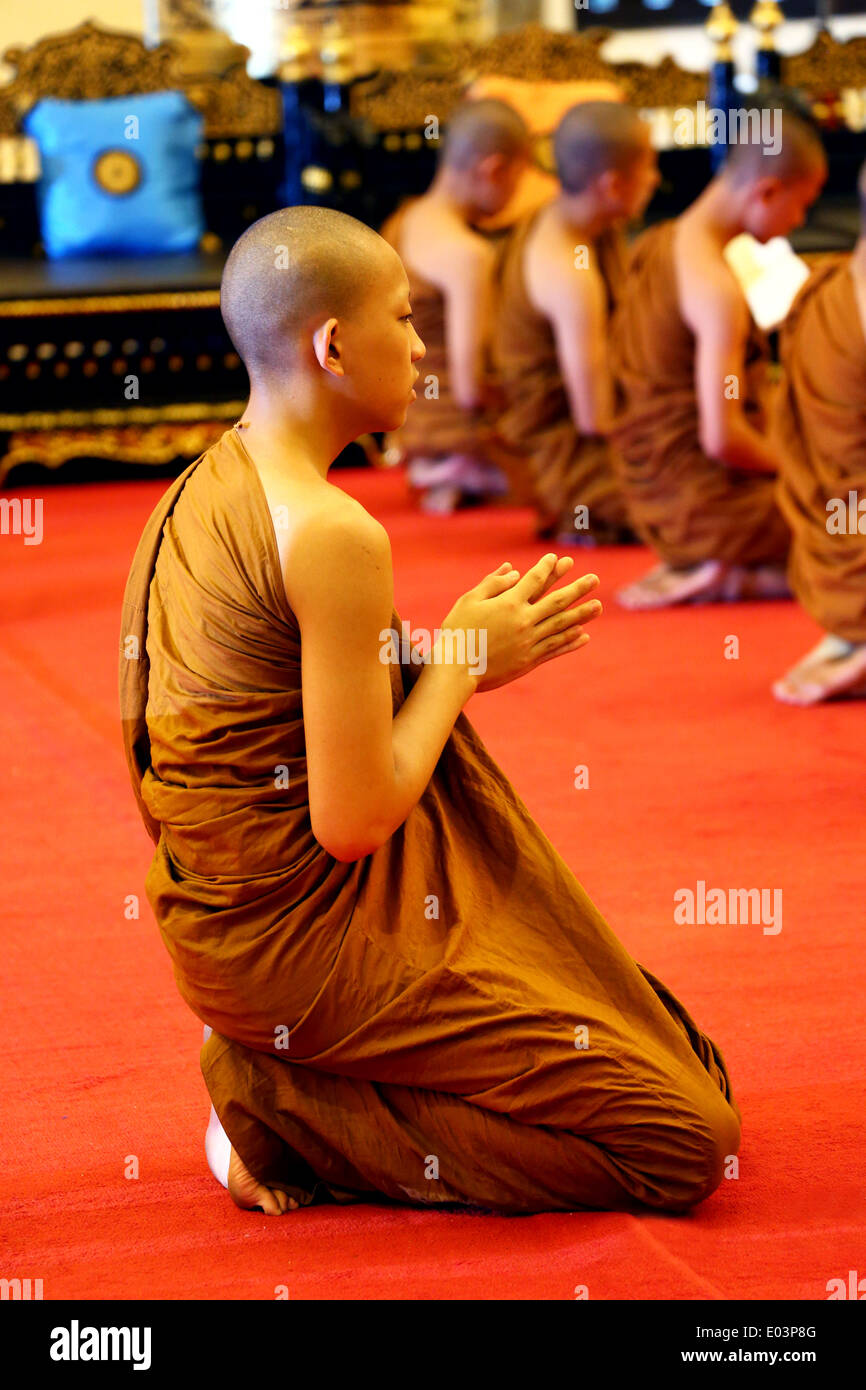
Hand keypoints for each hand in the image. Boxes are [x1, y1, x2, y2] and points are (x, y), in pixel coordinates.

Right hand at [439, 554, 601, 693]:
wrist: (456, 670)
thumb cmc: (458, 631)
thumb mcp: (469, 601)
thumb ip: (492, 584)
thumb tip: (513, 570)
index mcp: (508, 604)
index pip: (534, 580)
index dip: (548, 568)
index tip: (559, 559)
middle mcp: (524, 621)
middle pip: (557, 601)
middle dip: (577, 589)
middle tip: (595, 579)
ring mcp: (528, 642)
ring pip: (561, 626)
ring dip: (582, 615)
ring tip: (598, 606)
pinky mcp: (528, 661)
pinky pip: (554, 648)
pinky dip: (570, 642)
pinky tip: (584, 636)